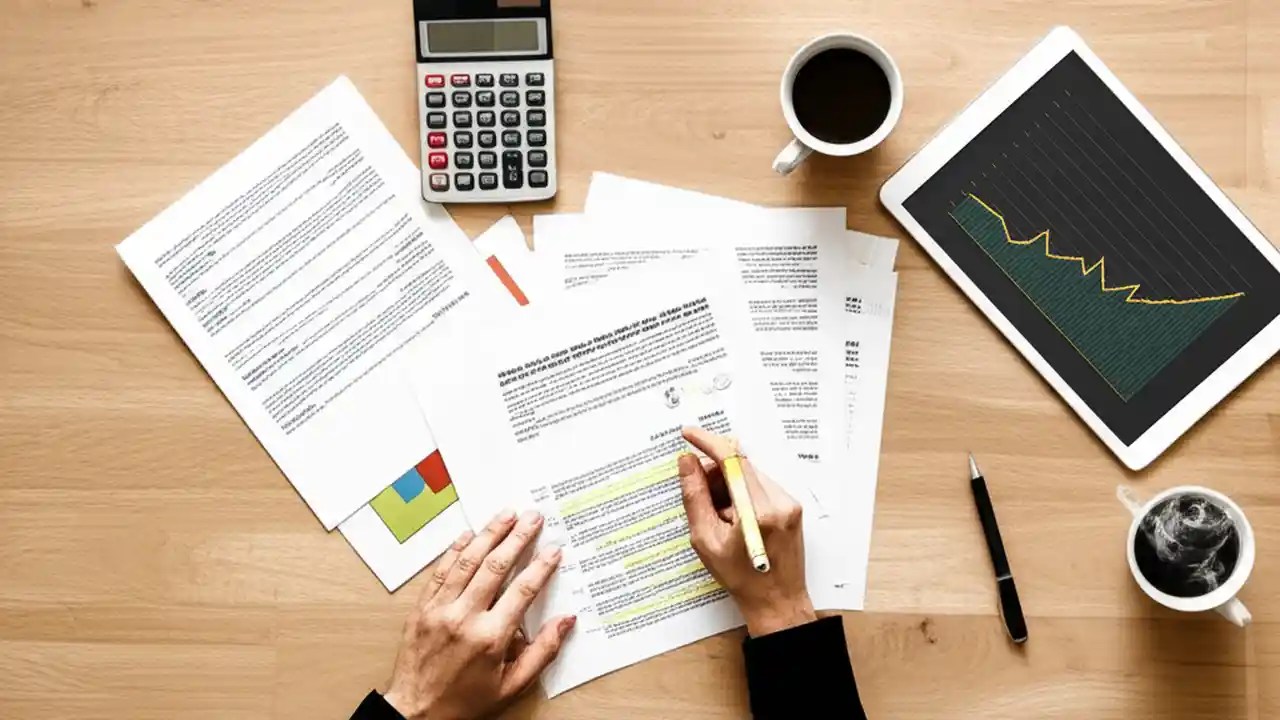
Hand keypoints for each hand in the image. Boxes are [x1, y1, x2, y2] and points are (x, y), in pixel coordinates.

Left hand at [383, 509, 575, 719]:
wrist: (416, 713)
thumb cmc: (465, 703)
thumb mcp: (512, 686)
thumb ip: (542, 652)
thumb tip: (566, 622)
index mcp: (490, 638)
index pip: (522, 591)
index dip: (541, 567)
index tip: (554, 550)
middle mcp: (464, 618)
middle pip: (496, 566)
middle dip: (518, 538)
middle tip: (534, 517)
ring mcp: (440, 610)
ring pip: (467, 562)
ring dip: (489, 534)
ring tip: (506, 514)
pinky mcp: (422, 609)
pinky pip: (440, 572)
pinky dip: (454, 550)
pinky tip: (468, 535)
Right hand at [678, 427, 816, 637]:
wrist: (777, 601)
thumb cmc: (740, 578)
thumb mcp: (706, 540)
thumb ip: (695, 497)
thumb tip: (687, 463)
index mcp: (758, 512)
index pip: (732, 461)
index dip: (708, 443)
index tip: (688, 435)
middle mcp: (779, 502)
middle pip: (740, 465)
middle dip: (714, 470)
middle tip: (696, 488)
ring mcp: (789, 503)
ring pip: (749, 475)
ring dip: (727, 484)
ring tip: (717, 514)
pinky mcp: (792, 507)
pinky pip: (760, 486)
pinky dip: (741, 493)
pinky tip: (733, 517)